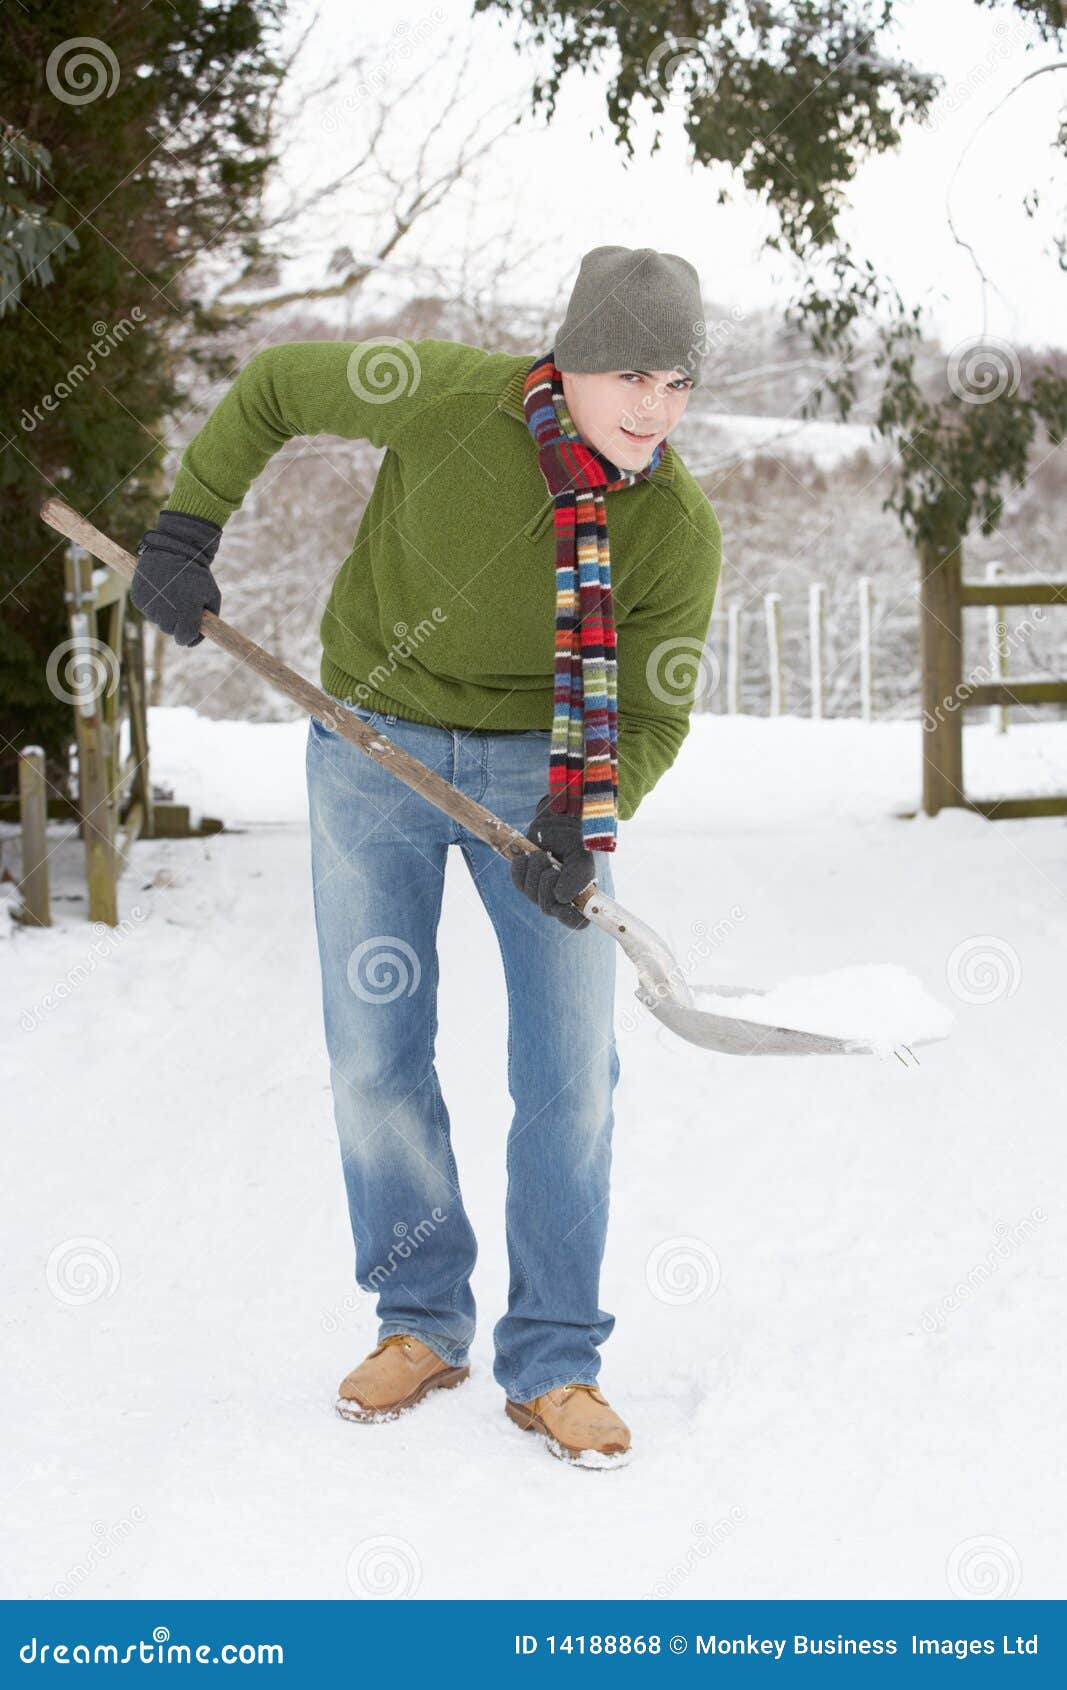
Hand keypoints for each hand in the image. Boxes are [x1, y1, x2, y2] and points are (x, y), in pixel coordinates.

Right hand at [130, 509, 222, 646]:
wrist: (174, 548)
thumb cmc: (196, 573)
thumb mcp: (212, 595)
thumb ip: (209, 619)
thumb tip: (197, 637)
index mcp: (186, 614)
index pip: (184, 639)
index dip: (189, 636)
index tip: (191, 629)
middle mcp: (165, 613)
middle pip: (169, 630)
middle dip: (177, 622)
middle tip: (182, 604)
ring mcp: (150, 606)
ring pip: (157, 620)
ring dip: (164, 612)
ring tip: (171, 592)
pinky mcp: (138, 598)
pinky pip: (146, 608)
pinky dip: (152, 602)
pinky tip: (159, 588)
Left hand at [509, 793, 594, 928]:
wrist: (558, 822)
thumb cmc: (576, 841)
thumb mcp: (582, 858)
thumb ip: (577, 878)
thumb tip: (561, 898)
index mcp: (580, 896)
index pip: (576, 921)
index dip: (569, 918)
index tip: (563, 905)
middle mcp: (560, 898)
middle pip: (548, 908)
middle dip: (548, 883)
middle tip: (554, 864)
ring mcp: (541, 890)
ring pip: (531, 894)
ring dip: (535, 870)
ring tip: (543, 855)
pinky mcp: (525, 879)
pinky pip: (517, 882)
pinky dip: (520, 868)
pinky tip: (526, 857)